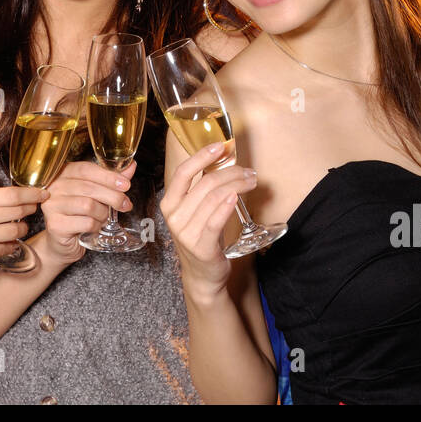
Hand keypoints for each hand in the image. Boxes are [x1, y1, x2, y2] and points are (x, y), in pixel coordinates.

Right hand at [0, 185, 47, 285]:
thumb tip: (12, 197)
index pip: (10, 194)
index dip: (31, 193)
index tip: (43, 193)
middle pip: (16, 209)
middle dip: (30, 208)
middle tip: (35, 208)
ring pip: (15, 230)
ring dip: (22, 228)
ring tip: (19, 227)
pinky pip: (6, 248)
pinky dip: (11, 245)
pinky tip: (7, 242)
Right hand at [37, 160, 136, 263]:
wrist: (62, 242)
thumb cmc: (79, 214)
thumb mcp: (95, 194)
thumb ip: (111, 180)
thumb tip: (131, 166)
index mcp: (63, 173)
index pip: (86, 169)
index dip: (108, 176)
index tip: (125, 184)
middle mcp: (54, 187)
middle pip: (89, 188)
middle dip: (113, 197)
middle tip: (125, 204)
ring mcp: (52, 206)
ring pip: (88, 206)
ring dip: (103, 214)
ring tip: (104, 218)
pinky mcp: (55, 225)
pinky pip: (86, 223)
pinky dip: (96, 226)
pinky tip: (95, 227)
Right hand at [161, 142, 257, 300]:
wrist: (202, 275)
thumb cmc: (202, 237)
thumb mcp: (196, 212)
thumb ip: (203, 190)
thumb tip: (225, 162)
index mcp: (170, 203)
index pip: (183, 173)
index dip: (201, 156)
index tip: (220, 146)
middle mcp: (174, 216)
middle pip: (205, 184)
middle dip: (231, 173)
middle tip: (249, 172)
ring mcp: (185, 232)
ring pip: (214, 198)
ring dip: (236, 186)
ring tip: (251, 182)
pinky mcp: (200, 246)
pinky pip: (215, 220)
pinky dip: (227, 205)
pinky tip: (236, 196)